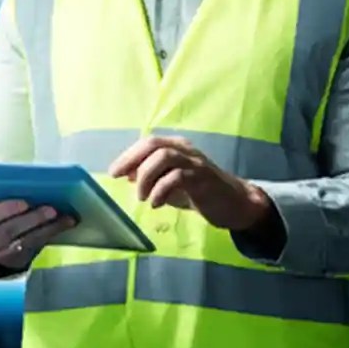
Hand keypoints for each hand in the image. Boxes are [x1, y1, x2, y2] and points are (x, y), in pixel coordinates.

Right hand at [0, 194, 76, 268]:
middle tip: (51, 209)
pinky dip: (51, 235)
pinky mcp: (16, 261)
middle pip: (8, 231)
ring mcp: (0, 255)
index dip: (4, 210)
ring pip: (25, 242)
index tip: (23, 203)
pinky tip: (66, 224)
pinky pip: (35, 249)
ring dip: (47, 229)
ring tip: (64, 217)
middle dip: (31, 220)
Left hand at [107, 135, 271, 231]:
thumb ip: (151, 177)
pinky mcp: (204, 179)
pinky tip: (156, 204)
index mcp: (177, 147)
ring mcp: (196, 163)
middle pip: (154, 144)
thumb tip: (127, 174)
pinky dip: (161, 191)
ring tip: (142, 197)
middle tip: (119, 178)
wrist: (235, 203)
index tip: (114, 172)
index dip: (128, 155)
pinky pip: (177, 178)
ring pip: (164, 157)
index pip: (148, 142)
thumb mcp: (170, 183)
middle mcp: (186, 150)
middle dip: (131, 160)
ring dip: (147, 177)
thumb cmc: (200, 192)